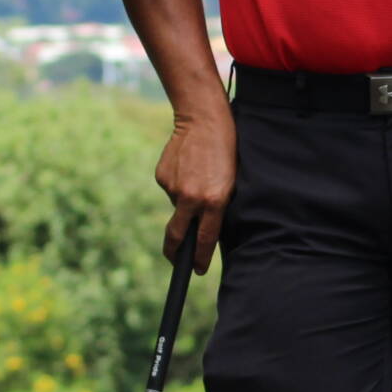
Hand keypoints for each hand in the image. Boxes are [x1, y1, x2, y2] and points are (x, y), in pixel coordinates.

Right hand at [156, 101, 236, 271]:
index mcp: (214, 201)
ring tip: (197, 176)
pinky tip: (186, 168)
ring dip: (184, 200)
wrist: (204, 121)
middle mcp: (191, 198)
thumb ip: (216, 206)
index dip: (200, 258)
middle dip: (175, 252)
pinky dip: (177, 184)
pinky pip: (169, 189)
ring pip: (176, 206)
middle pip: (177, 235)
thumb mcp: (230, 182)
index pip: (205, 239)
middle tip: (176, 260)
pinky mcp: (161, 177)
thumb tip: (202, 227)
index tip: (197, 270)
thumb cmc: (226, 151)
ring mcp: (174, 188)